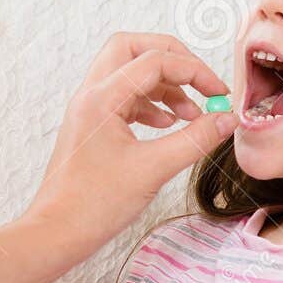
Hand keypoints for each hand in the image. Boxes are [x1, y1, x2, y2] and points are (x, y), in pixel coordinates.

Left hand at [0, 33, 240, 282]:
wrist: (55, 234)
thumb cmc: (93, 205)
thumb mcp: (153, 169)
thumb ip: (194, 140)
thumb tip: (227, 119)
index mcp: (101, 98)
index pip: (155, 60)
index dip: (194, 71)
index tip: (219, 93)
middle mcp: (90, 95)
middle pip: (133, 48)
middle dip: (171, 59)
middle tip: (199, 81)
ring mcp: (89, 110)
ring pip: (128, 73)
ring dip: (163, 85)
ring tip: (190, 113)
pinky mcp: (92, 127)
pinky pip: (124, 99)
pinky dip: (151, 104)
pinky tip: (168, 126)